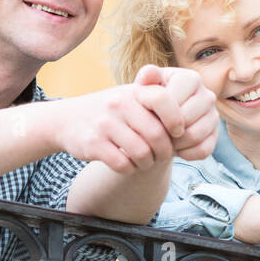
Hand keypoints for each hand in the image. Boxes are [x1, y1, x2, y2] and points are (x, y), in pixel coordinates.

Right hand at [55, 82, 178, 174]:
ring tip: (145, 160)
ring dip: (147, 162)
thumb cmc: (112, 111)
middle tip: (162, 155)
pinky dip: (129, 169)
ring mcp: (104, 124)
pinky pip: (123, 164)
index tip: (177, 132)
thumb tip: (192, 118)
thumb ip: (159, 101)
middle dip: (164, 151)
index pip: (163, 99)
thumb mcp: (132, 96)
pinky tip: (128, 164)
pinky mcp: (92, 144)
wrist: (67, 120)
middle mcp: (118, 104)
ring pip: (141, 152)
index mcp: (133, 92)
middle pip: (157, 134)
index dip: (176, 119)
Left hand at [132, 65, 218, 160]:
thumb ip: (146, 78)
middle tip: (156, 132)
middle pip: (185, 118)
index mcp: (191, 78)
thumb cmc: (151, 101)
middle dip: (166, 129)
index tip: (150, 116)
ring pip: (194, 135)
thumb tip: (149, 73)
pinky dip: (186, 153)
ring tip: (164, 140)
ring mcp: (214, 116)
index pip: (173, 99)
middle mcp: (207, 95)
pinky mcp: (216, 135)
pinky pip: (203, 150)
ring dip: (175, 143)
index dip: (158, 112)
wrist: (159, 119)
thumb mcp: (146, 87)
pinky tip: (176, 148)